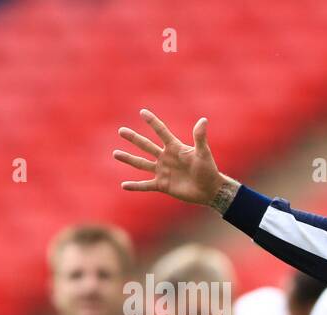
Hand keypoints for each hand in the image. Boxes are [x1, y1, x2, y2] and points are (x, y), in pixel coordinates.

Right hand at [114, 109, 228, 206]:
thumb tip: (203, 120)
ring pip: (142, 164)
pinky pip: (146, 185)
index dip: (153, 122)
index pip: (161, 132)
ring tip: (116, 154)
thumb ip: (200, 137)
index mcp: (175, 148)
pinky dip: (135, 186)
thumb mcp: (203, 152)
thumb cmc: (209, 169)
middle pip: (146, 146)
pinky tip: (124, 185)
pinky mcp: (162, 185)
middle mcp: (166, 158)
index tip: (142, 112)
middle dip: (134, 138)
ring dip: (129, 159)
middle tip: (121, 130)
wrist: (210, 189)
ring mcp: (163, 171)